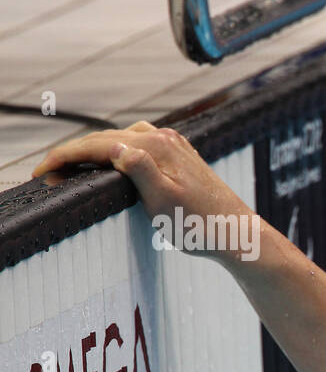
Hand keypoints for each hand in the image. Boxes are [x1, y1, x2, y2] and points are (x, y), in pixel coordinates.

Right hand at [31, 121, 257, 261]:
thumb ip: (139, 170)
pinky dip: (118, 151)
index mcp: (155, 147)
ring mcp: (175, 145)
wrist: (237, 233)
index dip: (65, 156)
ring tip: (74, 168)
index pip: (97, 145)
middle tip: (48, 174)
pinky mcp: (182, 156)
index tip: (42, 172)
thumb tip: (117, 148)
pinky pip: (140, 145)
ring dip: (95, 150)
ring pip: (122, 139)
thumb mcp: (164, 202)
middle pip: (106, 138)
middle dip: (74, 154)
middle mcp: (165, 138)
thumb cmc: (201, 225)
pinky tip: (113, 162)